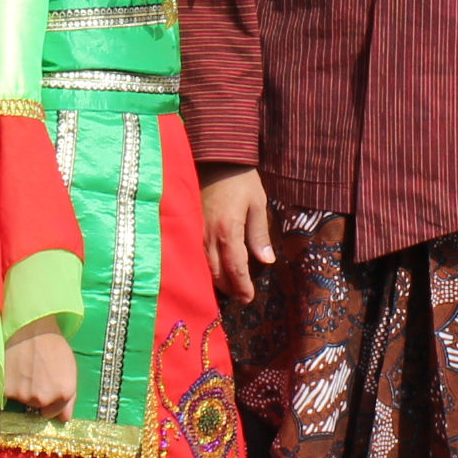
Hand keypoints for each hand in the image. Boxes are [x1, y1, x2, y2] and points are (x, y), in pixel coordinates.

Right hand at [4, 319, 76, 419]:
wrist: (31, 328)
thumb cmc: (53, 345)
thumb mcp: (70, 368)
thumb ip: (69, 397)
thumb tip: (64, 419)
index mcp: (64, 394)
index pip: (54, 413)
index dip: (51, 402)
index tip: (47, 388)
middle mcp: (44, 399)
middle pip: (37, 406)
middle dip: (37, 394)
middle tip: (36, 373)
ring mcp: (24, 396)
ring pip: (23, 400)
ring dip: (24, 389)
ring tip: (26, 368)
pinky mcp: (7, 390)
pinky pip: (9, 394)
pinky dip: (11, 385)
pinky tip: (15, 369)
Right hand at [201, 164, 272, 306]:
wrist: (214, 158)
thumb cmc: (240, 180)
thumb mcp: (257, 204)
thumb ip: (259, 235)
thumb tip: (266, 261)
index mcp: (228, 232)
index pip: (235, 268)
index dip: (242, 286)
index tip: (249, 298)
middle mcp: (208, 236)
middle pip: (216, 273)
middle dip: (229, 288)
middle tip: (241, 297)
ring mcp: (196, 232)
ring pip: (203, 266)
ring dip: (216, 280)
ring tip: (229, 288)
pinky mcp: (190, 226)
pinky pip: (196, 255)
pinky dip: (205, 267)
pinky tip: (213, 270)